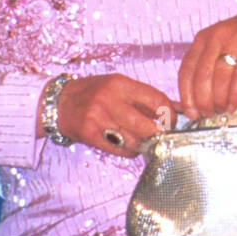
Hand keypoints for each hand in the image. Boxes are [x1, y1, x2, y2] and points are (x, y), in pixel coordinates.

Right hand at [51, 74, 176, 156]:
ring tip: (141, 139)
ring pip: (135, 141)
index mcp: (121, 84)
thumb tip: (179, 108)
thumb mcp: (120, 86)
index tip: (171, 122)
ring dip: (143, 144)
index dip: (169, 115)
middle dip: (158, 134)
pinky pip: (120, 150)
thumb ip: (148, 96)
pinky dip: (130, 151)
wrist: (58, 102)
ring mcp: (98, 118)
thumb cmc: (94, 93)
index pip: (157, 100)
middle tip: (160, 135)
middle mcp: (110, 100)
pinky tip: (127, 145)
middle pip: (148, 126)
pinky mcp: (90, 135)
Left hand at [177, 4, 236, 118]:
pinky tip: (233, 105)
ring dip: (218, 100)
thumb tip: (196, 97)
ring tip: (221, 111)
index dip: (186, 94)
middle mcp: (215, 38)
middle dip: (202, 100)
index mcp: (203, 38)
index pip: (186, 69)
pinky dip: (234, 95)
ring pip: (219, 78)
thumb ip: (208, 63)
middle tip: (206, 114)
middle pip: (201, 76)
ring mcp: (234, 41)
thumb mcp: (221, 43)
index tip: (190, 111)